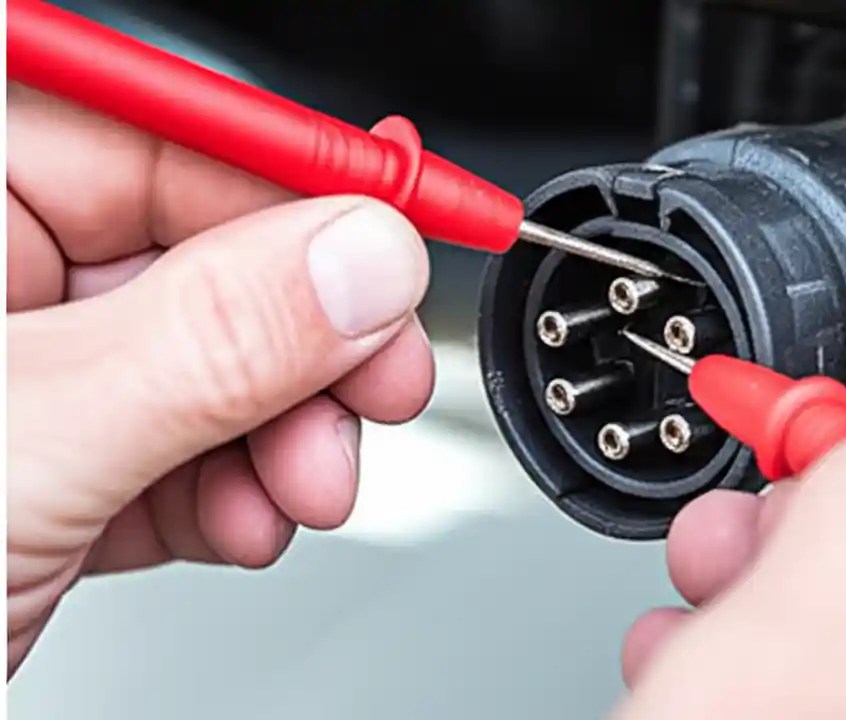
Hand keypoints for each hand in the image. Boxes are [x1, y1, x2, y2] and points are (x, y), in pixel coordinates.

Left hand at [7, 85, 433, 671]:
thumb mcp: (26, 444)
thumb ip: (210, 338)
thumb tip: (360, 256)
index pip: (154, 138)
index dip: (298, 185)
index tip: (404, 231)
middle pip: (203, 254)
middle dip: (306, 338)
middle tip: (375, 383)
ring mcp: (14, 375)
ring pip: (210, 359)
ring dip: (282, 431)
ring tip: (297, 490)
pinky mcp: (45, 462)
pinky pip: (179, 441)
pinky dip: (231, 487)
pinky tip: (236, 522)